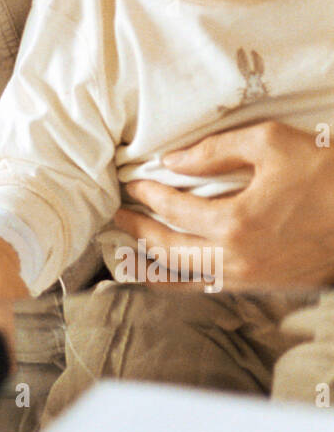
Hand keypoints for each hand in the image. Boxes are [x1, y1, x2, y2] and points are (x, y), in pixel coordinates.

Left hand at [113, 121, 333, 290]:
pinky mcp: (264, 285)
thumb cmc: (325, 171)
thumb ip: (214, 151)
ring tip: (129, 250)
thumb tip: (171, 161)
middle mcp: (237, 258)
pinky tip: (169, 274)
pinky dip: (182, 281)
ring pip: (186, 277)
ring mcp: (251, 278)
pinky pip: (210, 288)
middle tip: (117, 217)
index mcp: (235, 223)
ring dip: (153, 263)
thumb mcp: (270, 143)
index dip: (148, 195)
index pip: (173, 209)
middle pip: (169, 249)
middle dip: (138, 232)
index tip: (133, 183)